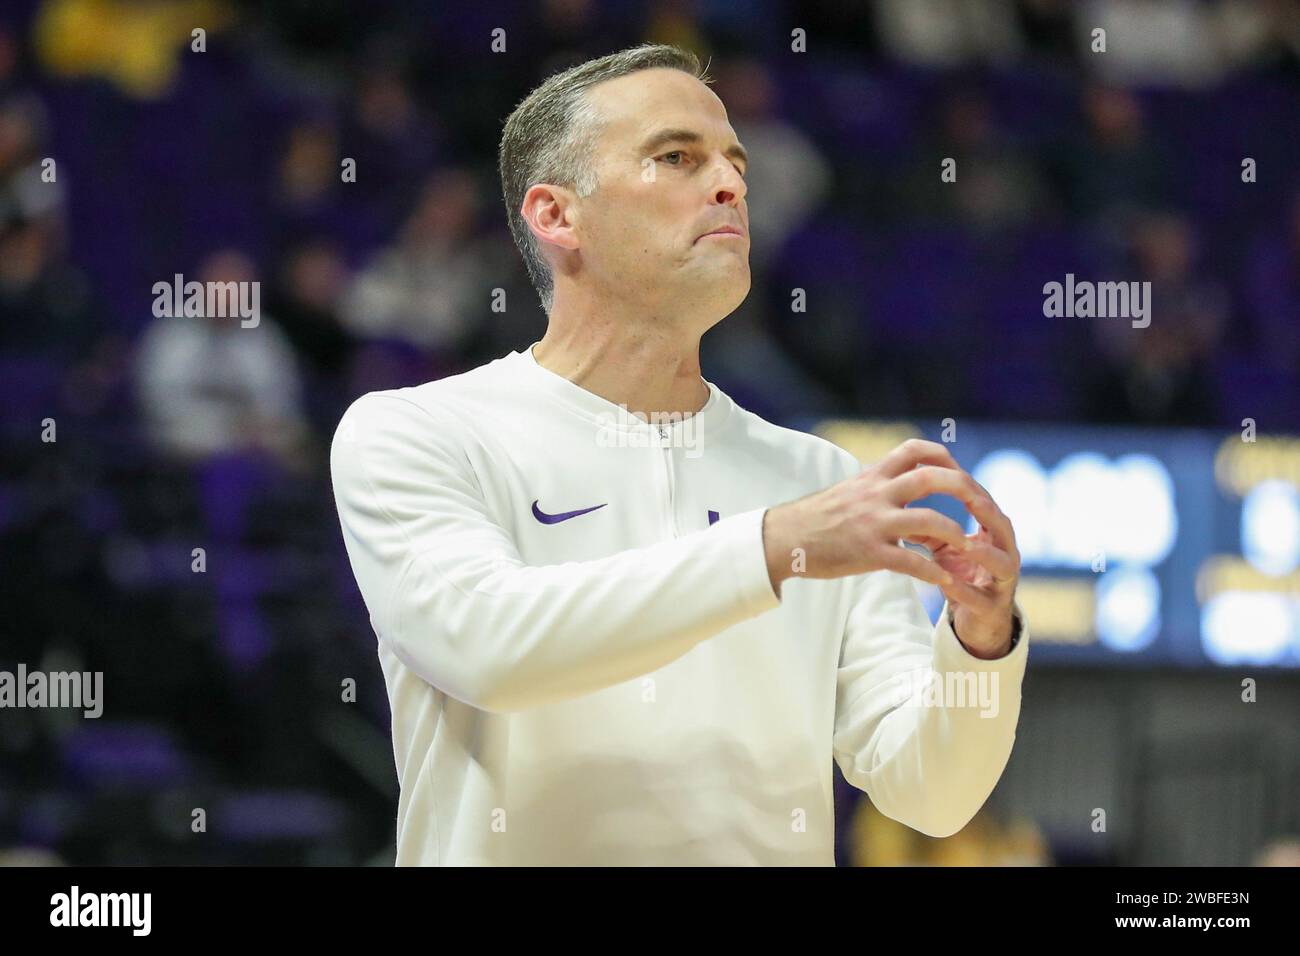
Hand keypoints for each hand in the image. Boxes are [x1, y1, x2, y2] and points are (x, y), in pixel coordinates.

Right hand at [764, 439, 990, 592]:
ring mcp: (874, 523)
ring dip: (956, 534)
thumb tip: (901, 477)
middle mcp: (877, 493)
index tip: (959, 472)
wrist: (783, 538)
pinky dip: (932, 573)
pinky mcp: (868, 552)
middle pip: (933, 477)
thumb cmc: (816, 517)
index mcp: (873, 475)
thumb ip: (877, 483)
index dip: (944, 456)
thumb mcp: (849, 489)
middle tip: (981, 506)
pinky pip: (910, 562)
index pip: (916, 449)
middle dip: (965, 489)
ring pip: (930, 520)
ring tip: (968, 547)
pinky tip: (944, 581)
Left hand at [903, 477, 1019, 658]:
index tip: (952, 472)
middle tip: (971, 499)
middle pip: (1003, 526)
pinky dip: (963, 591)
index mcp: (994, 534)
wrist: (975, 621)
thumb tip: (904, 495)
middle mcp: (1005, 554)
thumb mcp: (946, 546)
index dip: (971, 488)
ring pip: (1001, 563)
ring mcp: (1002, 583)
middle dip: (988, 512)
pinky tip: (946, 583)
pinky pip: (980, 599)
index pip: (987, 504)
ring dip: (983, 552)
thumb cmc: (961, 575)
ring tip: (966, 543)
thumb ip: (933, 524)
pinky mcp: (992, 609)